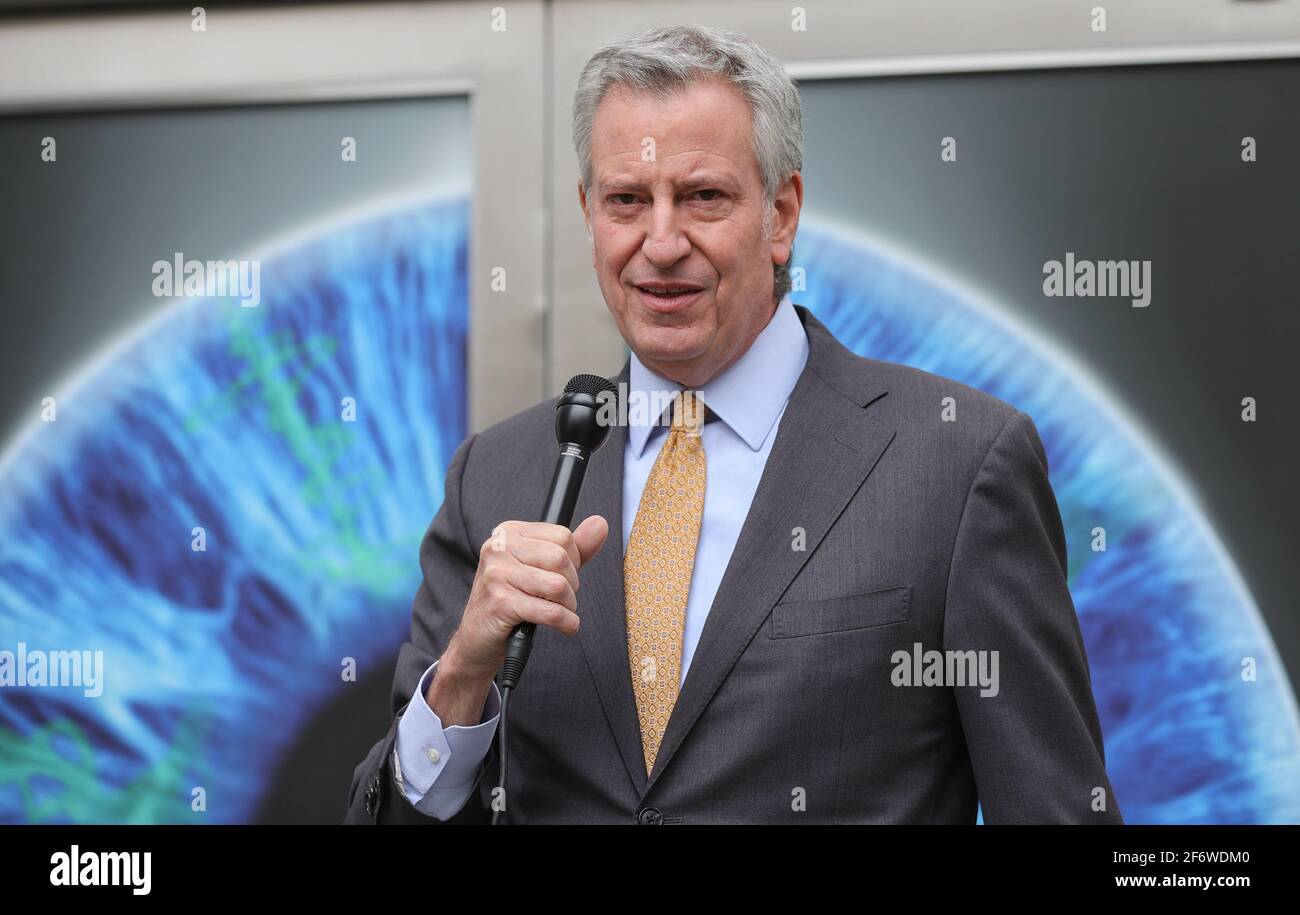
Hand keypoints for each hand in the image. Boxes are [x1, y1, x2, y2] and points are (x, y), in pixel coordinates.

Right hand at [429, 516, 608, 722]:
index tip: (561, 577)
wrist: (477, 639)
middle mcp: (498, 548)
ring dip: (568, 606)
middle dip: (571, 585)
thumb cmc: (511, 600)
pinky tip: (564, 627)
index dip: (573, 562)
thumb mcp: (542, 568)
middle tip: (560, 599)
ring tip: (559, 612)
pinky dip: (566, 623)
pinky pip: (551, 612)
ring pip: (558, 586)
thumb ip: (574, 548)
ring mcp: (496, 574)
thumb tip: (600, 523)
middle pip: (561, 558)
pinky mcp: (500, 602)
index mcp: (509, 532)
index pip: (563, 536)